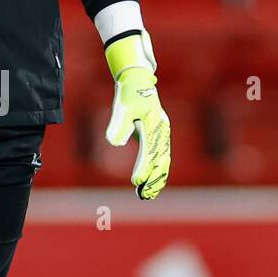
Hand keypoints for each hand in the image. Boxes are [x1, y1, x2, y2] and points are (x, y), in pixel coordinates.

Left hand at [104, 31, 170, 200]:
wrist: (138, 81)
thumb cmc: (129, 93)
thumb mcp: (121, 107)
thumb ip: (118, 125)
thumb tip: (114, 143)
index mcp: (154, 124)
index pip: (149, 151)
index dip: (143, 167)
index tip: (136, 181)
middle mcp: (162, 131)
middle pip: (161, 160)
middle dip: (153, 178)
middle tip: (144, 195)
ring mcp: (162, 134)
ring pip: (163, 161)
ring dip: (156, 179)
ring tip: (147, 195)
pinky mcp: (158, 137)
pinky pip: (161, 158)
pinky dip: (157, 171)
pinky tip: (150, 184)